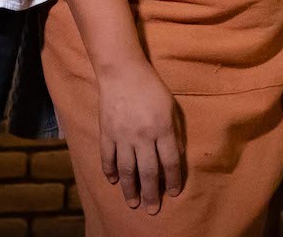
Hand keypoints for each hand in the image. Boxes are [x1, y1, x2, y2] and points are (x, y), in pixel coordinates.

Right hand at [97, 59, 184, 213]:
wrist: (122, 72)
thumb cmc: (151, 87)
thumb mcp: (171, 107)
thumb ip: (175, 132)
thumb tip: (176, 155)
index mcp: (162, 128)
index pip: (170, 161)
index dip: (174, 179)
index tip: (175, 192)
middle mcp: (143, 136)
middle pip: (149, 171)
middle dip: (152, 193)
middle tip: (152, 210)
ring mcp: (122, 135)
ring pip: (127, 169)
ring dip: (130, 189)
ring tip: (133, 202)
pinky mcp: (106, 132)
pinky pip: (107, 157)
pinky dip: (110, 170)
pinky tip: (113, 181)